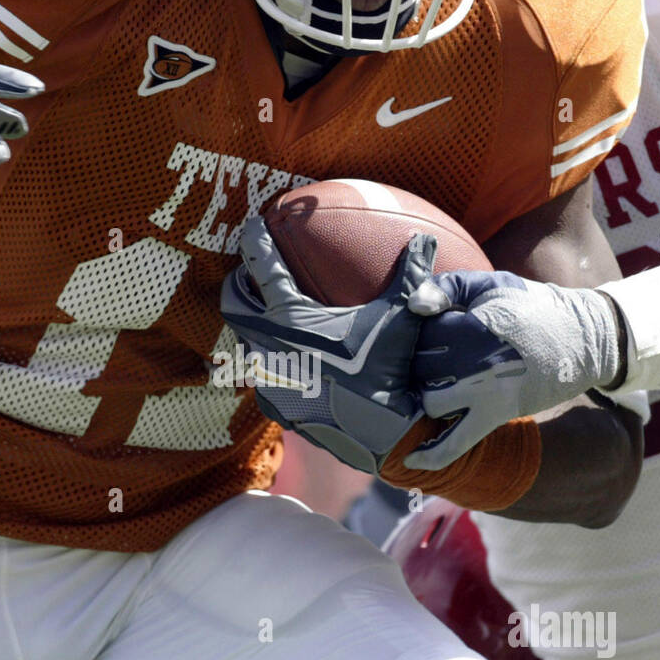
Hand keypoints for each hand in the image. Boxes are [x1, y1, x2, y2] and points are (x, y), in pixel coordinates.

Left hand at [220, 218, 436, 474]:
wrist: (380, 434)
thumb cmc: (388, 372)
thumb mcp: (400, 318)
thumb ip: (410, 274)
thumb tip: (426, 237)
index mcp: (290, 317)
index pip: (261, 267)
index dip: (255, 241)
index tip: (253, 225)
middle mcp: (267, 345)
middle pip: (233, 302)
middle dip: (237, 283)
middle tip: (249, 273)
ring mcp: (267, 378)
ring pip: (243, 339)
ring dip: (250, 323)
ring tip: (264, 314)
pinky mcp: (273, 404)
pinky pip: (261, 374)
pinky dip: (267, 359)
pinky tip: (286, 359)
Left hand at [404, 270, 621, 469]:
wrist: (583, 339)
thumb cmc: (533, 307)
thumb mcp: (492, 284)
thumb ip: (450, 287)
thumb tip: (414, 305)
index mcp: (468, 326)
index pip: (416, 336)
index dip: (407, 336)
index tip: (407, 336)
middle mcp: (472, 362)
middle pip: (416, 371)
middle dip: (407, 369)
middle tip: (406, 367)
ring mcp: (482, 393)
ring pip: (427, 403)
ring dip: (416, 400)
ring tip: (411, 393)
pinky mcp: (494, 416)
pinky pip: (455, 443)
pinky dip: (431, 456)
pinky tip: (409, 460)